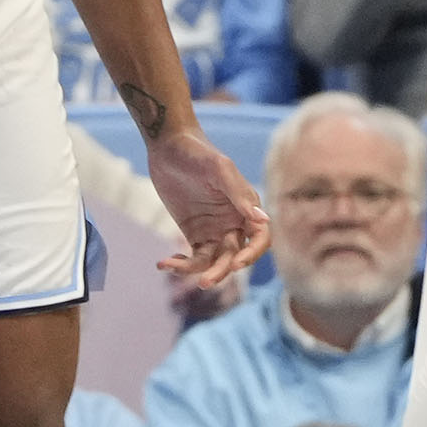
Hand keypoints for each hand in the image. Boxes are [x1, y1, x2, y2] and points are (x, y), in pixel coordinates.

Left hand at [145, 125, 270, 289]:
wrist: (168, 145)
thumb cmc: (198, 152)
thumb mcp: (219, 169)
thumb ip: (239, 195)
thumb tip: (262, 219)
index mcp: (247, 207)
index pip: (259, 239)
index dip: (252, 254)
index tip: (236, 265)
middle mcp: (234, 223)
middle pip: (234, 256)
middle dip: (221, 270)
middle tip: (204, 281)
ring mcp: (214, 230)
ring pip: (213, 261)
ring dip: (197, 271)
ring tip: (172, 267)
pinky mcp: (194, 233)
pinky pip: (193, 257)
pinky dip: (181, 264)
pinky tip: (164, 262)